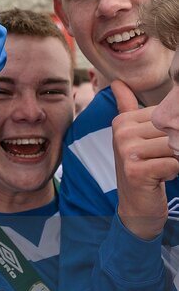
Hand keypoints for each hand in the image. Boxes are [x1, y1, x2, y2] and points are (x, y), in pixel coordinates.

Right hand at [111, 80, 178, 239]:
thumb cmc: (141, 169)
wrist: (136, 207)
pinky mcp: (136, 170)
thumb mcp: (133, 137)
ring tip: (160, 169)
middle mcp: (121, 133)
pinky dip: (174, 172)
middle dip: (174, 146)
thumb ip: (127, 108)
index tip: (156, 148)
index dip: (170, 132)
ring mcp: (127, 151)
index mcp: (122, 121)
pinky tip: (160, 178)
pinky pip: (173, 163)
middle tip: (161, 160)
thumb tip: (117, 83)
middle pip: (170, 130)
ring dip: (174, 160)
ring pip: (173, 146)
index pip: (164, 115)